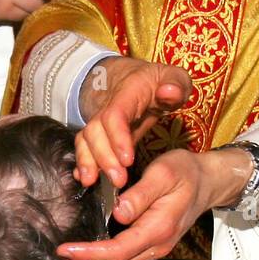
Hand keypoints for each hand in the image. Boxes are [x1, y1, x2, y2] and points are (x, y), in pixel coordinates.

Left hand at [57, 148, 250, 259]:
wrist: (207, 183)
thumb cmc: (185, 172)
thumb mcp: (165, 172)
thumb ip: (141, 193)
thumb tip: (118, 212)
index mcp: (157, 229)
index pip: (118, 250)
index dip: (90, 254)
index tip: (65, 250)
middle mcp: (156, 246)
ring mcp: (154, 251)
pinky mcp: (149, 249)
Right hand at [74, 56, 192, 188]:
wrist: (133, 78)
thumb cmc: (158, 82)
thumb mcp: (173, 77)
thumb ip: (176, 84)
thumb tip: (169, 93)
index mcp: (127, 94)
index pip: (115, 115)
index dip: (117, 138)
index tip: (128, 160)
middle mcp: (107, 108)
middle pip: (96, 131)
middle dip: (103, 158)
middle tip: (118, 181)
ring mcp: (100, 121)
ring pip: (86, 140)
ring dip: (88, 162)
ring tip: (92, 183)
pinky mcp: (98, 134)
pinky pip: (84, 146)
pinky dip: (82, 163)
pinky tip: (85, 178)